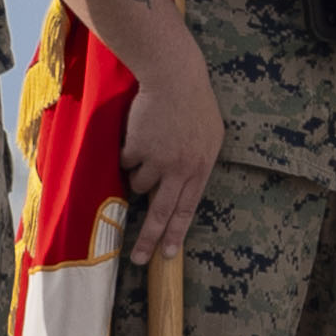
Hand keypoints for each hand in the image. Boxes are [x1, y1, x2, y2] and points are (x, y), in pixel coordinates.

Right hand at [119, 59, 222, 263]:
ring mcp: (159, 160)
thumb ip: (198, 163)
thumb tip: (183, 189)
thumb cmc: (194, 102)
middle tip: (139, 260)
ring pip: (138, 184)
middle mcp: (182, 170)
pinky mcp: (138, 149)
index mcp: (202, 167)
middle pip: (161, 213)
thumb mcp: (210, 136)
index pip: (188, 209)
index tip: (168, 255)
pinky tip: (138, 133)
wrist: (175, 75)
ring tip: (148, 146)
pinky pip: (125, 162)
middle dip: (148, 239)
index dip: (176, 233)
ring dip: (138, 172)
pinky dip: (127, 152)